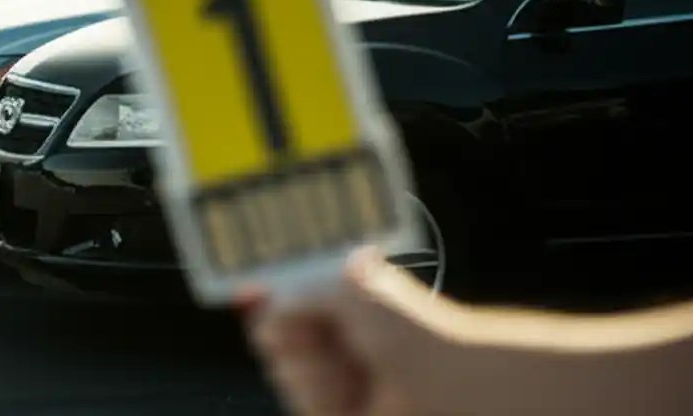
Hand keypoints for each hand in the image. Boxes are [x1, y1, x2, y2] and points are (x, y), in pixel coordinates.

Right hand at [239, 248, 452, 415]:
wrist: (446, 386)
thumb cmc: (409, 330)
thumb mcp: (346, 289)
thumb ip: (294, 293)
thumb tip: (260, 310)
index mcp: (337, 297)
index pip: (280, 293)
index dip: (259, 293)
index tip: (246, 291)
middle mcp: (330, 335)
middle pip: (269, 332)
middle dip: (291, 333)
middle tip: (324, 333)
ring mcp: (329, 374)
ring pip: (280, 368)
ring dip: (315, 366)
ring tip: (354, 367)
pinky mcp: (328, 408)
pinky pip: (298, 398)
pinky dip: (322, 392)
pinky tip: (351, 392)